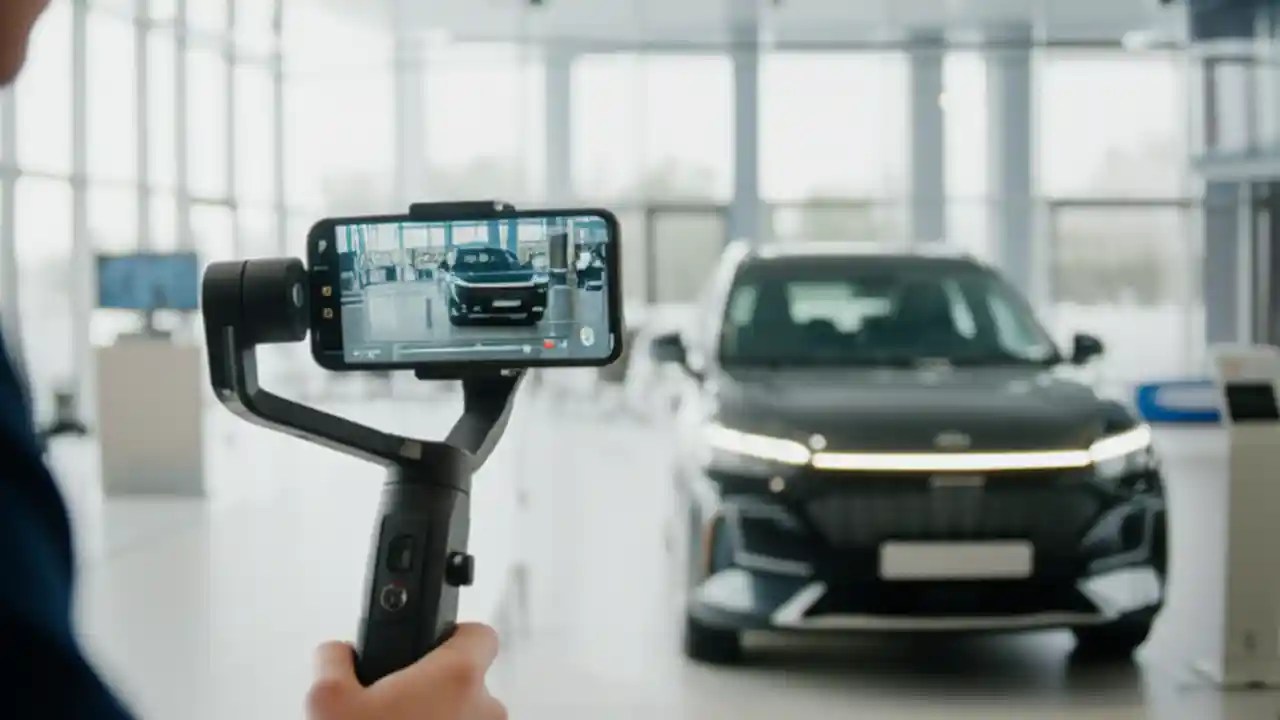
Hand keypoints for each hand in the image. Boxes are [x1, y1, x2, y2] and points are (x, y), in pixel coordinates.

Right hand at [307, 624, 505, 719]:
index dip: (454, 637)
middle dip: (434, 694)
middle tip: (393, 708)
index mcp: (457, 678)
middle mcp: (485, 711)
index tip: (430, 649)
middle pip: (467, 684)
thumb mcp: (326, 701)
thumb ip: (334, 658)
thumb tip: (339, 653)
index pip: (480, 635)